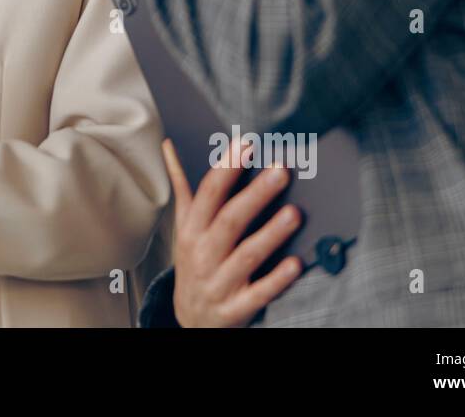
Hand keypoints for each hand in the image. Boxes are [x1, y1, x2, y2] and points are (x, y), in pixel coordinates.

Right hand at [163, 137, 303, 326]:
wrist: (190, 319)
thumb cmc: (194, 263)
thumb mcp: (184, 226)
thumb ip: (182, 187)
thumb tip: (169, 147)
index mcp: (192, 230)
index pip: (208, 194)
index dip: (227, 168)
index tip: (246, 145)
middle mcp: (203, 254)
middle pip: (229, 221)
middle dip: (255, 194)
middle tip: (280, 171)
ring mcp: (219, 282)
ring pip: (246, 256)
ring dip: (270, 234)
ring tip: (294, 213)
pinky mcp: (236, 308)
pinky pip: (259, 294)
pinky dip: (277, 279)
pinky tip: (296, 263)